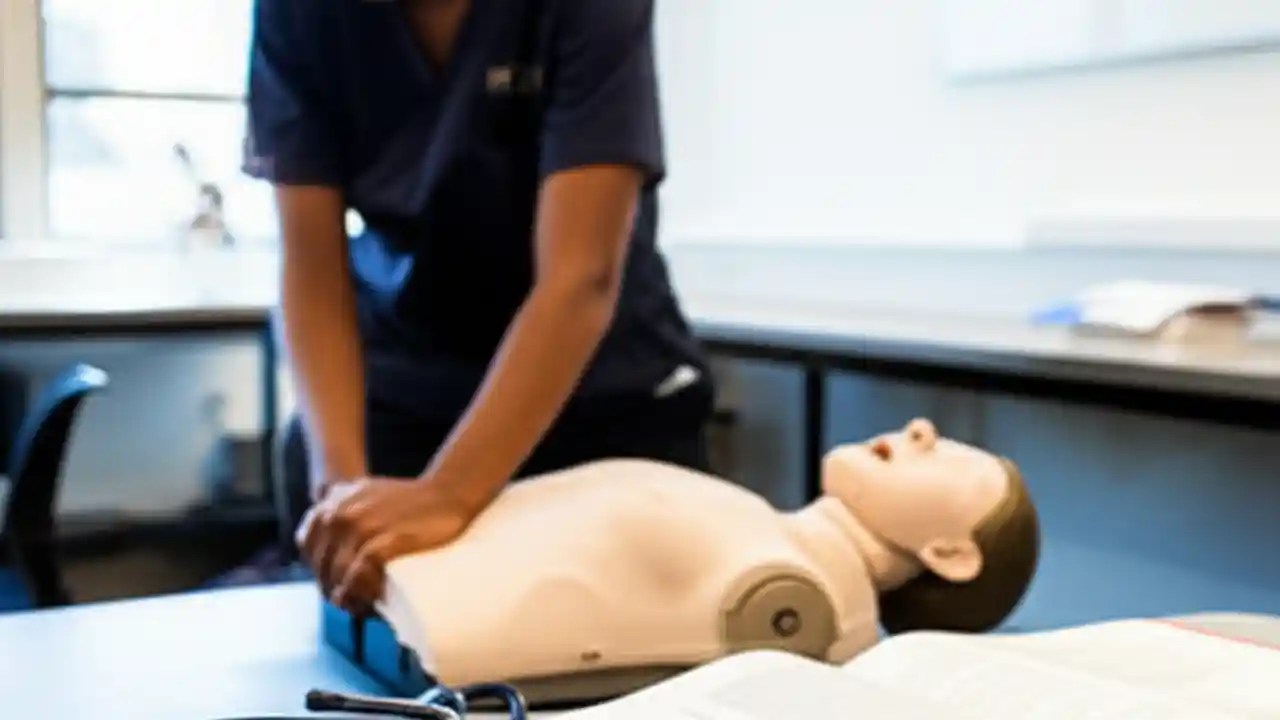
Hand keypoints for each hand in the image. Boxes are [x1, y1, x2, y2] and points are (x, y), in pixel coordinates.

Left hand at [296, 477, 479, 613]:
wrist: (449, 495)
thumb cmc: (411, 501)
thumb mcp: (366, 492)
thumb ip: (343, 504)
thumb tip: (327, 540)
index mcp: (335, 500)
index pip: (307, 544)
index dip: (318, 567)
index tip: (335, 580)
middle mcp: (342, 511)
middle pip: (323, 565)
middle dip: (332, 589)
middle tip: (352, 604)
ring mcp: (363, 526)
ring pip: (339, 575)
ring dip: (347, 598)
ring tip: (362, 608)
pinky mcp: (386, 540)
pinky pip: (359, 576)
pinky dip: (361, 592)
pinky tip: (370, 601)